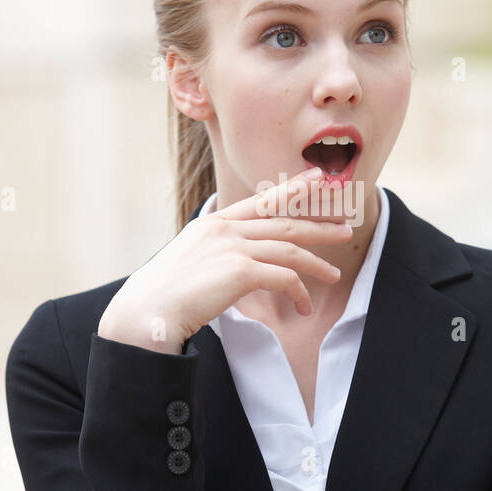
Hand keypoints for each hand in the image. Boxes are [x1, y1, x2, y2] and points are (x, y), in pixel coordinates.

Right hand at [97, 165, 353, 352]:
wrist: (147, 311)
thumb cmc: (164, 295)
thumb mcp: (191, 261)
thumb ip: (217, 254)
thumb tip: (238, 266)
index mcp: (213, 223)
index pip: (261, 200)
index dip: (292, 189)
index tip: (315, 179)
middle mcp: (225, 229)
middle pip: (283, 222)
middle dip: (317, 225)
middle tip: (344, 227)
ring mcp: (233, 247)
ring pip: (289, 250)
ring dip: (316, 263)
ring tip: (334, 275)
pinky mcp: (240, 271)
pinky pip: (283, 278)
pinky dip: (299, 292)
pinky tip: (304, 306)